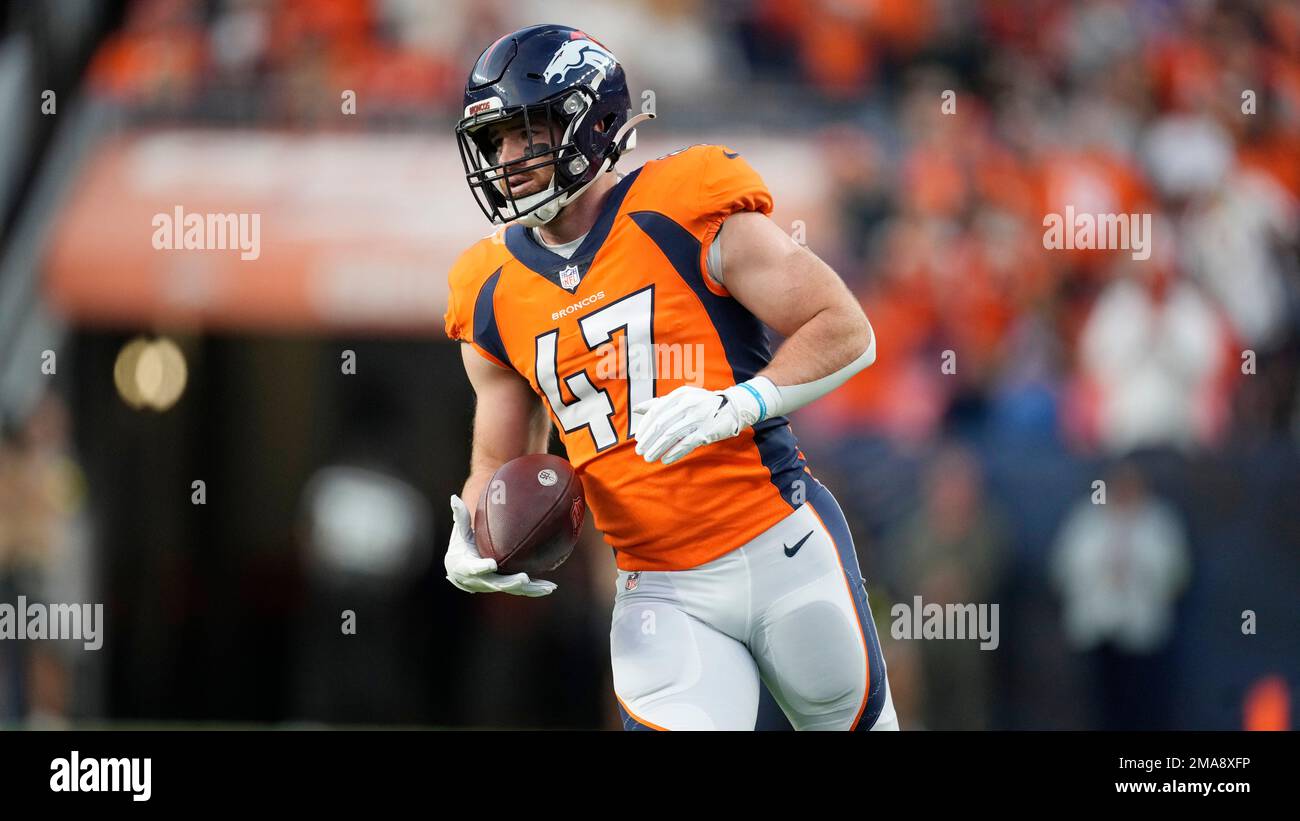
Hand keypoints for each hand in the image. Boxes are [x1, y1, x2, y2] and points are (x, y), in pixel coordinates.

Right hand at [444, 495, 556, 595]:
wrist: (462, 568)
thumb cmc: (461, 546)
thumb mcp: (460, 532)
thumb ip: (460, 517)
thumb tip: (454, 498)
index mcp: (465, 567)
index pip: (473, 569)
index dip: (481, 568)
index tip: (491, 564)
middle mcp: (480, 581)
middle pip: (496, 583)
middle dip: (510, 582)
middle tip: (524, 578)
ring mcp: (494, 585)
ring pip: (512, 589)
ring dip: (530, 589)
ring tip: (547, 587)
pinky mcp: (505, 586)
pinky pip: (521, 590)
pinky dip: (535, 589)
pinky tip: (550, 587)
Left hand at [630, 384, 760, 464]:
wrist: (733, 407)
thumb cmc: (702, 403)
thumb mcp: (682, 398)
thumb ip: (660, 403)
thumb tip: (636, 409)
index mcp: (680, 395)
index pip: (656, 411)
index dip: (645, 426)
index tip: (638, 438)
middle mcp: (688, 404)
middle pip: (661, 425)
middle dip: (648, 440)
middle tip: (640, 451)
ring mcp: (698, 418)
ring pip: (671, 436)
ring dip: (657, 448)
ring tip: (649, 458)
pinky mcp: (706, 432)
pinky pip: (686, 444)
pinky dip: (674, 453)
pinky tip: (665, 459)